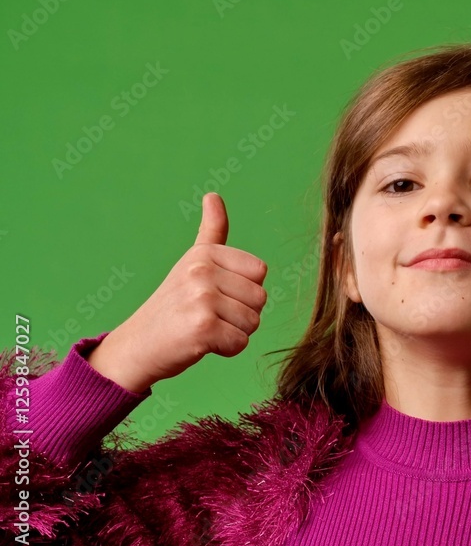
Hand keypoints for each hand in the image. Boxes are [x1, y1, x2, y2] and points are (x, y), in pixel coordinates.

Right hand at [86, 193, 268, 392]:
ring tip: (204, 329)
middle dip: (241, 314)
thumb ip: (211, 231)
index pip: (260, 272)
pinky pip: (240, 342)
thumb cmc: (172, 307)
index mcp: (204, 253)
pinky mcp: (203, 327)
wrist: (136, 347)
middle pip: (260, 298)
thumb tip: (214, 195)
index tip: (214, 296)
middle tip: (207, 316)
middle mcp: (201, 270)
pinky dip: (226, 350)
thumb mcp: (192, 263)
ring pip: (253, 321)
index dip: (243, 290)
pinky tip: (201, 344)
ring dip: (234, 333)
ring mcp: (202, 298)